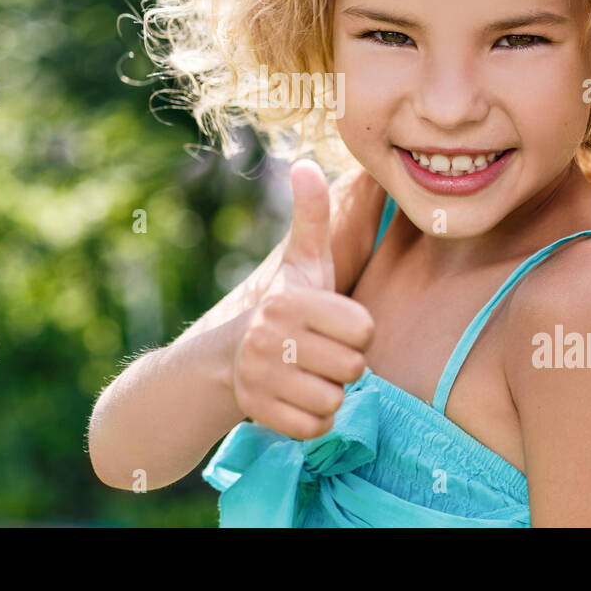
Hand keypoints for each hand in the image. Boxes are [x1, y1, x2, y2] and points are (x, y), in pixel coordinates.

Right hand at [230, 159, 375, 439]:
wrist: (226, 361)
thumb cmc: (284, 308)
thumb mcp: (300, 263)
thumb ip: (311, 216)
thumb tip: (305, 163)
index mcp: (288, 301)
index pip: (363, 329)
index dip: (357, 331)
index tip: (333, 326)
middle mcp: (270, 339)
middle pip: (354, 367)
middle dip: (345, 365)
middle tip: (321, 354)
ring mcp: (261, 379)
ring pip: (336, 400)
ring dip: (330, 393)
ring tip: (309, 376)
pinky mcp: (259, 414)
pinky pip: (317, 428)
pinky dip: (315, 420)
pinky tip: (299, 399)